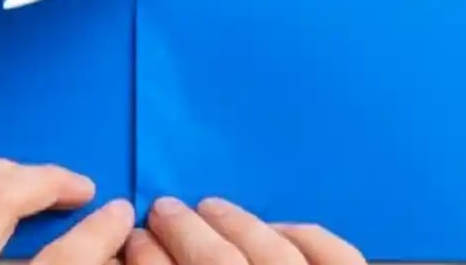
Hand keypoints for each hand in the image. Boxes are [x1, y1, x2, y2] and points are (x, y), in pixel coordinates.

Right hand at [125, 197, 364, 264]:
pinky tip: (281, 227)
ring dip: (235, 225)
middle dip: (184, 232)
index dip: (147, 258)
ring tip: (209, 207)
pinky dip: (307, 237)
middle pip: (219, 264)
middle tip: (160, 212)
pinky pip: (335, 258)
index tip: (131, 240)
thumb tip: (147, 256)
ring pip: (273, 255)